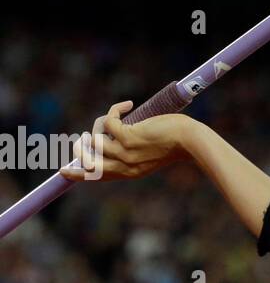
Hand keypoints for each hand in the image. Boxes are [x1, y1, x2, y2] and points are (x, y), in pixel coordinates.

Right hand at [60, 101, 191, 181]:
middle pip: (88, 163)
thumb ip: (138, 154)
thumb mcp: (155, 155)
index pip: (98, 177)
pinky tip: (127, 105)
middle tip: (82, 138)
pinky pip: (108, 122)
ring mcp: (125, 152)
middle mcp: (124, 166)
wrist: (192, 141)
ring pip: (95, 141)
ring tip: (112, 116)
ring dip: (98, 126)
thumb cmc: (179, 144)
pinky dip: (114, 110)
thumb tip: (125, 136)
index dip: (80, 174)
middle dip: (79, 150)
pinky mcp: (128, 137)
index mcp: (130, 173)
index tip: (65, 170)